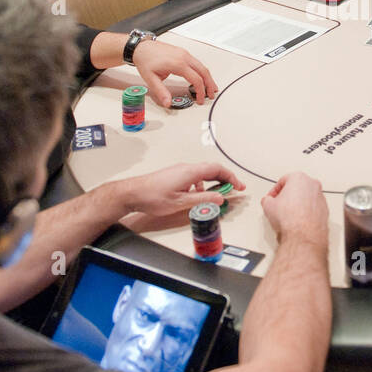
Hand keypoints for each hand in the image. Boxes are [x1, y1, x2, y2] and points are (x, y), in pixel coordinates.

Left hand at [112, 162, 245, 231]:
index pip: (217, 170)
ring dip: (213, 183)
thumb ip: (202, 200)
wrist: (132, 193)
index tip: (239, 186)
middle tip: (234, 189)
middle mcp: (186, 168)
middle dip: (225, 179)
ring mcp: (180, 171)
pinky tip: (197, 196)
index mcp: (190, 172)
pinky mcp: (174, 175)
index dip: (231, 177)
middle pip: (212, 169)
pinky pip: (194, 177)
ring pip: (203, 173)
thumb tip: (219, 199)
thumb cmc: (152, 197)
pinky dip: (202, 184)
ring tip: (216, 195)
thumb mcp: (181, 202)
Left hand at [130, 39, 217, 106]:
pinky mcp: (183, 53)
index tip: (199, 100)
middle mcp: (184, 57)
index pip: (196, 79)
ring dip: (207, 78)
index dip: (200, 92)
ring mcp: (184, 53)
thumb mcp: (151, 79)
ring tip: (210, 88)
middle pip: (204, 71)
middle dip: (209, 85)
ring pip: (202, 66)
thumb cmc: (145, 60)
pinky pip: (197, 62)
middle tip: (211, 95)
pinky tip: (201, 77)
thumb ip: (161, 92)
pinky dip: (202, 71)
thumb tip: (168, 103)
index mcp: (178, 64)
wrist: (141, 48)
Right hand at [261, 172, 328, 246]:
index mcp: (299, 178)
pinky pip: (312, 207)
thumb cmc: (290, 218)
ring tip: (288, 214)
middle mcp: (312, 185)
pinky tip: (298, 220)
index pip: (283, 181)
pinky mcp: (325, 209)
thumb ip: (267, 200)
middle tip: (279, 205)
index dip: (274, 191)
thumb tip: (268, 202)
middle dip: (287, 196)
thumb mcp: (268, 206)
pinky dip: (306, 211)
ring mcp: (320, 197)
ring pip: (306, 197)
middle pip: (296, 188)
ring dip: (297, 203)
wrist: (303, 233)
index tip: (272, 198)